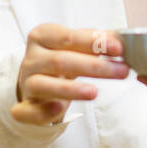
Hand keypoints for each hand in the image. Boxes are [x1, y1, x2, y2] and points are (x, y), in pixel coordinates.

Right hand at [12, 24, 128, 126]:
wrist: (36, 82)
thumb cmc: (62, 59)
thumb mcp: (76, 46)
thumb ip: (96, 42)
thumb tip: (120, 40)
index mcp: (43, 36)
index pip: (68, 37)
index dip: (93, 42)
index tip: (119, 48)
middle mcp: (32, 58)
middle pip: (60, 61)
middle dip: (93, 67)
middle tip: (122, 71)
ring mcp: (26, 83)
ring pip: (43, 84)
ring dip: (70, 89)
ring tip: (95, 93)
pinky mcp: (24, 107)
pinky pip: (29, 111)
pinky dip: (44, 111)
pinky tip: (60, 108)